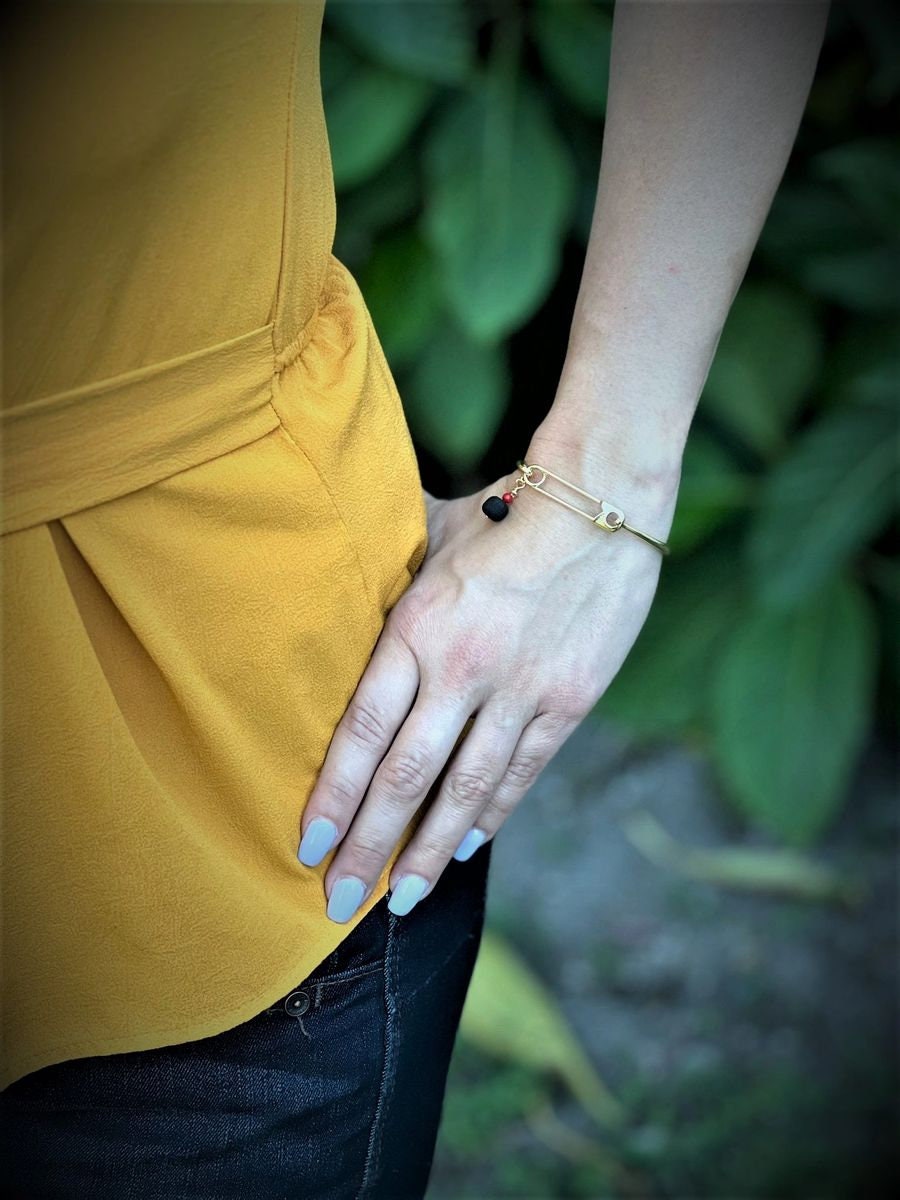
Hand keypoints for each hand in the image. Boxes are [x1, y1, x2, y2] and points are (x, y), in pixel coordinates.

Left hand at [297, 459, 676, 923]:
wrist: (602, 503)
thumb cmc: (504, 512)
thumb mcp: (430, 534)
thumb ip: (384, 568)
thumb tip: (338, 566)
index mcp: (418, 627)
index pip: (363, 730)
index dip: (333, 796)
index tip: (307, 845)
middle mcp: (464, 668)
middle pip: (405, 776)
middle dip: (367, 846)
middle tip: (336, 900)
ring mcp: (521, 689)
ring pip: (466, 789)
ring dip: (428, 851)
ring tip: (403, 899)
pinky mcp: (569, 700)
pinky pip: (523, 770)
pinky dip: (492, 814)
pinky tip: (465, 847)